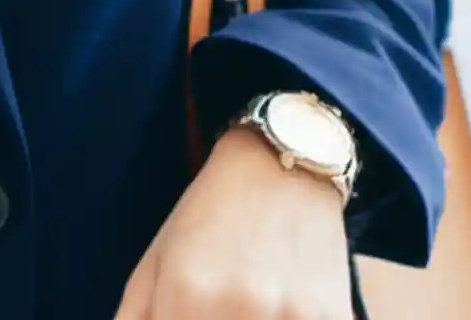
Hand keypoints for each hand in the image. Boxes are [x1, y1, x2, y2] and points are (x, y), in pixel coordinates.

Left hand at [114, 127, 353, 318]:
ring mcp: (292, 316)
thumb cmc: (209, 214)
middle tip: (208, 309)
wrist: (283, 166)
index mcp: (186, 293)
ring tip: (246, 305)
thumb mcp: (156, 261)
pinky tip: (279, 309)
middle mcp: (239, 307)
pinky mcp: (334, 318)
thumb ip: (136, 317)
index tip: (182, 317)